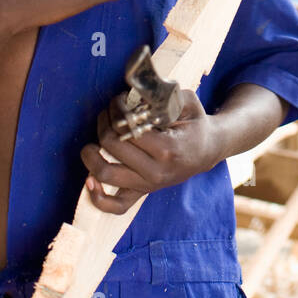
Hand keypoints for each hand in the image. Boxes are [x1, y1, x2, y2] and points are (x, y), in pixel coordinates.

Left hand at [80, 89, 221, 213]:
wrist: (208, 151)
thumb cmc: (195, 124)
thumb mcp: (187, 103)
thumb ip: (164, 96)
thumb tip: (136, 92)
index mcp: (167, 148)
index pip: (127, 129)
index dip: (117, 109)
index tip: (119, 99)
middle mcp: (155, 171)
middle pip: (111, 145)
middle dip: (105, 122)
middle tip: (109, 111)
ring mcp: (148, 185)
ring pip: (105, 174)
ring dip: (91, 155)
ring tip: (92, 141)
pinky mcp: (142, 193)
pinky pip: (116, 206)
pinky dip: (98, 197)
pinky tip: (89, 180)